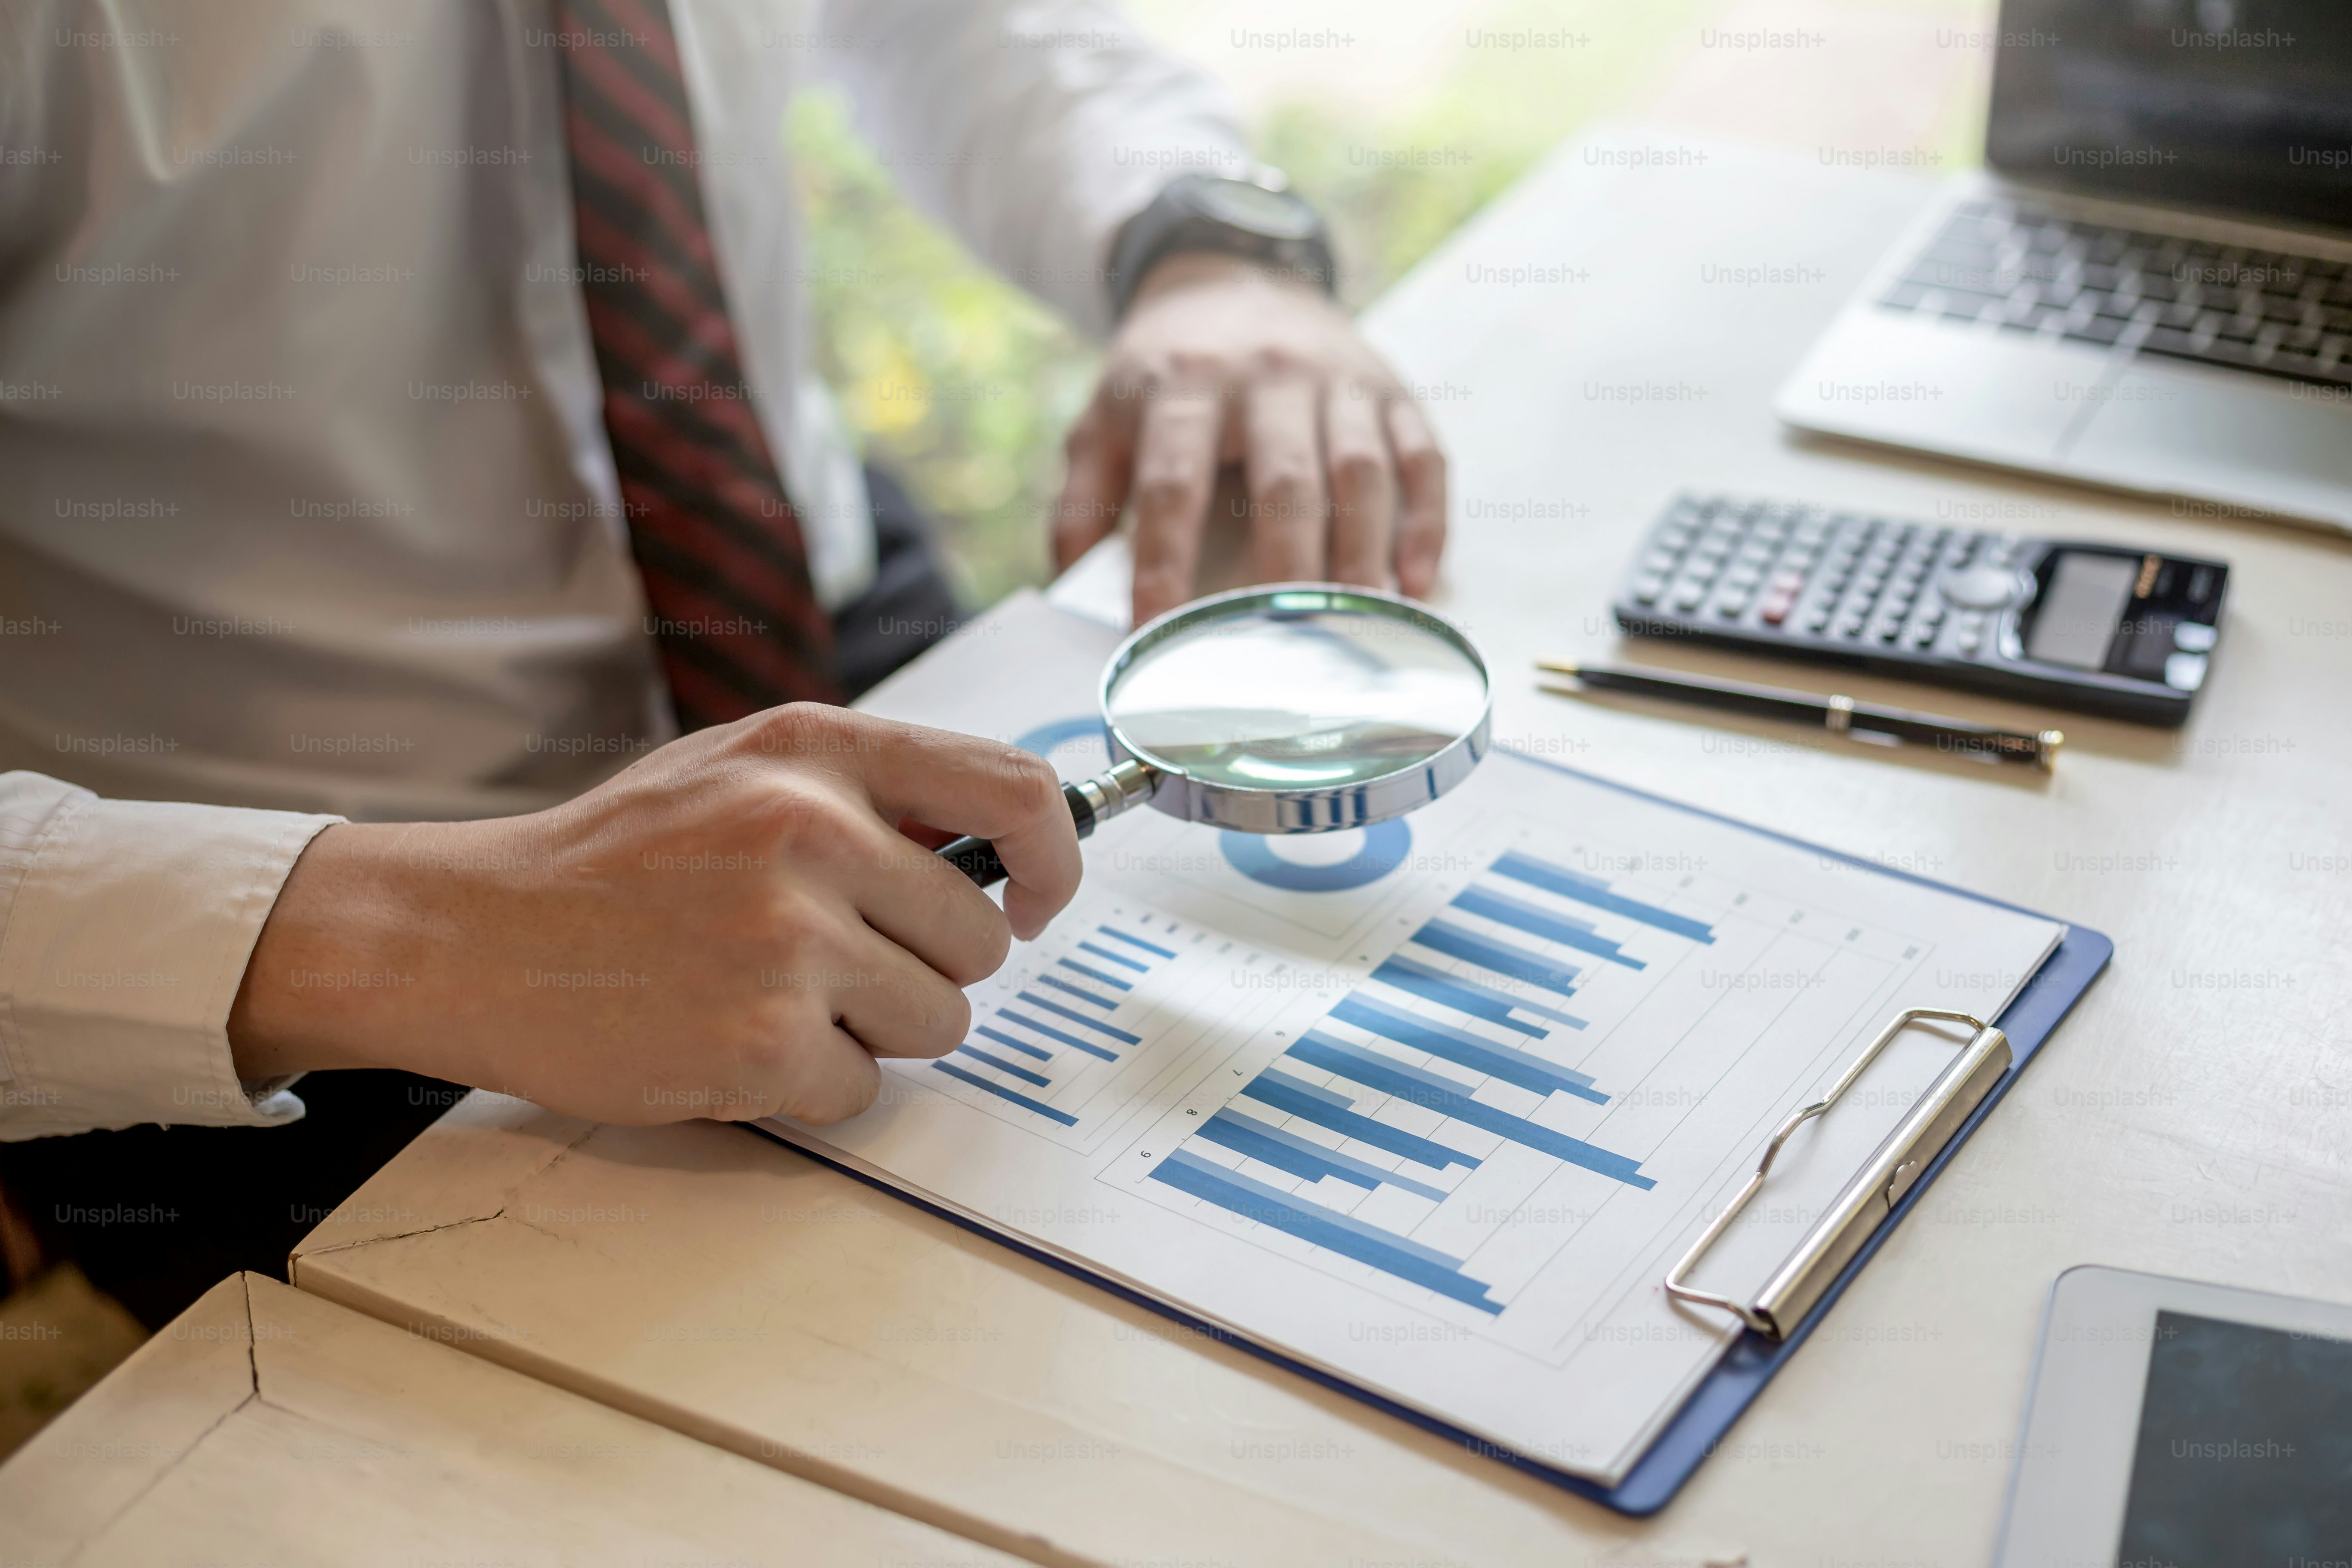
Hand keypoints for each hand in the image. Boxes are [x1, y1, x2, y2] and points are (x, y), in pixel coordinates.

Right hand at [227, 707, 1079, 1125]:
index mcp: (814, 750)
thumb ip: (866, 795)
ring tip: (768, 995)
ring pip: (938, 1021)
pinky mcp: (760, 1042)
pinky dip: (811, 1083)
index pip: (1013, 788)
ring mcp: (786, 940)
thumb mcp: (740, 772)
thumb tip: (999, 851)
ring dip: (874, 1030)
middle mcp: (810, 831)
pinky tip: (729, 1040)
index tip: (1034, 899)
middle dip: (928, 967)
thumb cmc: (616, 861)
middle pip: (979, 938)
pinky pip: (863, 1087)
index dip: (1053, 856)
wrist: (472, 934)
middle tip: (831, 962)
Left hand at [1053, 252, 1448, 623]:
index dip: (1161, 562)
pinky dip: (1426, 523)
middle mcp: (1267, 375)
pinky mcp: (1392, 391)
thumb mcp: (1104, 416)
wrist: (1233, 275)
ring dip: (1363, 553)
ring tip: (1358, 623)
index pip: (1172, 483)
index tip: (1155, 634)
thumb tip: (1069, 584)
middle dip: (1284, 567)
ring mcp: (1338, 381)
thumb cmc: (1165, 371)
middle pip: (1284, 480)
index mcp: (1183, 383)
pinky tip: (1416, 584)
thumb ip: (1081, 499)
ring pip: (1361, 471)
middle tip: (1282, 642)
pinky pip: (1423, 458)